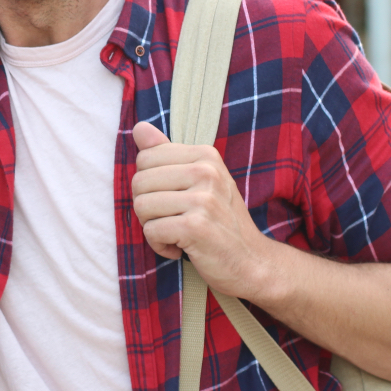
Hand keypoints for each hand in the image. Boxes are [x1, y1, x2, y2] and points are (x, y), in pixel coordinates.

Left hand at [131, 121, 274, 300]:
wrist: (251, 262)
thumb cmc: (219, 221)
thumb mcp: (199, 181)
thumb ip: (166, 154)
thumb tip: (139, 127)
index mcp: (205, 156)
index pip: (145, 158)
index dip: (150, 185)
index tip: (173, 199)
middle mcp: (206, 172)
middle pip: (139, 182)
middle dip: (148, 208)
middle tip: (174, 219)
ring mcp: (203, 199)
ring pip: (141, 206)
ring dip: (153, 227)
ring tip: (178, 233)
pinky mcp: (196, 226)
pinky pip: (151, 231)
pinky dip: (159, 245)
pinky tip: (181, 248)